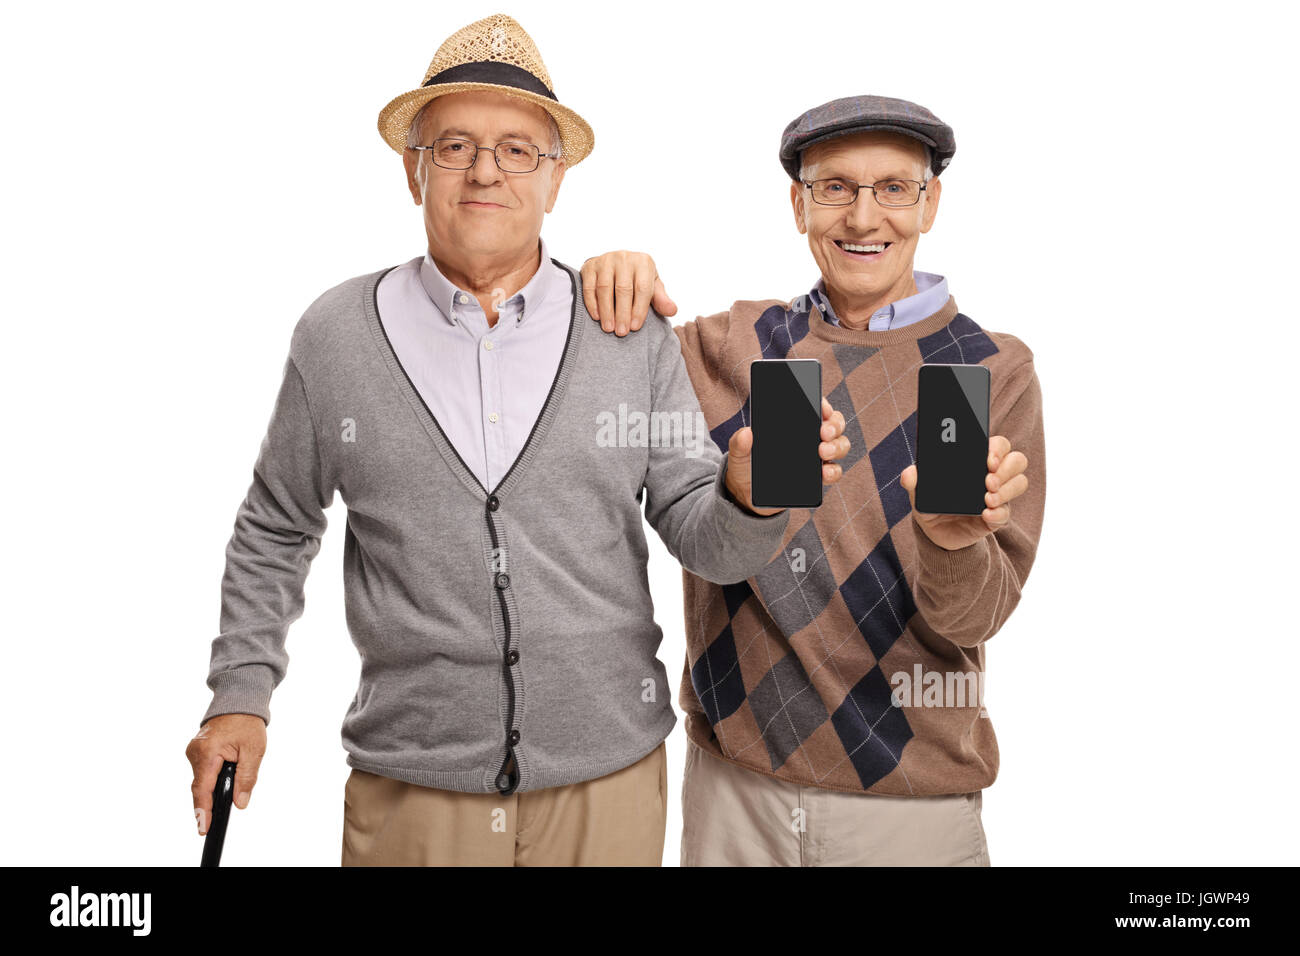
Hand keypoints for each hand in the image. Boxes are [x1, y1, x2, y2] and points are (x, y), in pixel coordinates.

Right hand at [185, 713, 265, 835]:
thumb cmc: (247, 723)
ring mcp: (194, 751)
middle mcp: (195, 752)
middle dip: (207, 804)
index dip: (203, 811)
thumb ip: (246, 778)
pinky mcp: (197, 751)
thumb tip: (240, 803)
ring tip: (218, 799)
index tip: (203, 828)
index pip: (203, 789)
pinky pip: (202, 771)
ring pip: (201, 779)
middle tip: (208, 825)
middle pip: (200, 787)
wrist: (239, 702)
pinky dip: (210, 779)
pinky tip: (219, 783)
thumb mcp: (254, 751)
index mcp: (208, 752)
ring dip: (211, 789)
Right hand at [580, 250, 677, 335]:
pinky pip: (590, 286)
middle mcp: (624, 258)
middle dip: (622, 313)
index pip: (643, 288)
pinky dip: (593, 303)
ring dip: (606, 310)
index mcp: (643, 262)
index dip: (639, 309)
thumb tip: (672, 311)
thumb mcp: (652, 286)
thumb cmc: (636, 279)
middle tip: (621, 332)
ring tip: (609, 328)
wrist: (614, 264)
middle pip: (623, 288)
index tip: (635, 327)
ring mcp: (605, 260)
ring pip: (605, 288)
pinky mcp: (590, 266)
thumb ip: (661, 299)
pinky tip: (596, 317)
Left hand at [726, 398, 848, 514]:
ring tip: (823, 452)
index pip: (814, 407)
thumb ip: (739, 442)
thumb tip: (746, 433)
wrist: (747, 494)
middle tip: (823, 432)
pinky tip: (824, 473)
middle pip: (834, 424)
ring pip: (840, 445)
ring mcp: (816, 457)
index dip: (823, 404)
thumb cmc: (746, 465)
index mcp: (793, 424)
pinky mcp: (818, 477)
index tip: (822, 408)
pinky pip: (835, 472)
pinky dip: (834, 472)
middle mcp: (810, 437)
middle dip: (834, 425)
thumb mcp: (739, 452)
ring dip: (837, 447)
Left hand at [899, 435, 1029, 550]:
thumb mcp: (919, 492)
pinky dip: (999, 513)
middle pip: (1016, 460)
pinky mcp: (998, 517)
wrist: (936, 534)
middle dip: (1006, 467)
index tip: (987, 458)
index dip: (997, 448)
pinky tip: (986, 514)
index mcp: (976, 461)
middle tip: (988, 479)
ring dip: (1007, 489)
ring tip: (988, 498)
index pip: (998, 445)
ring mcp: (998, 495)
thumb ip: (913, 482)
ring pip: (1020, 482)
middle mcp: (993, 474)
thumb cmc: (932, 504)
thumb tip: (909, 474)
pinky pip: (1007, 513)